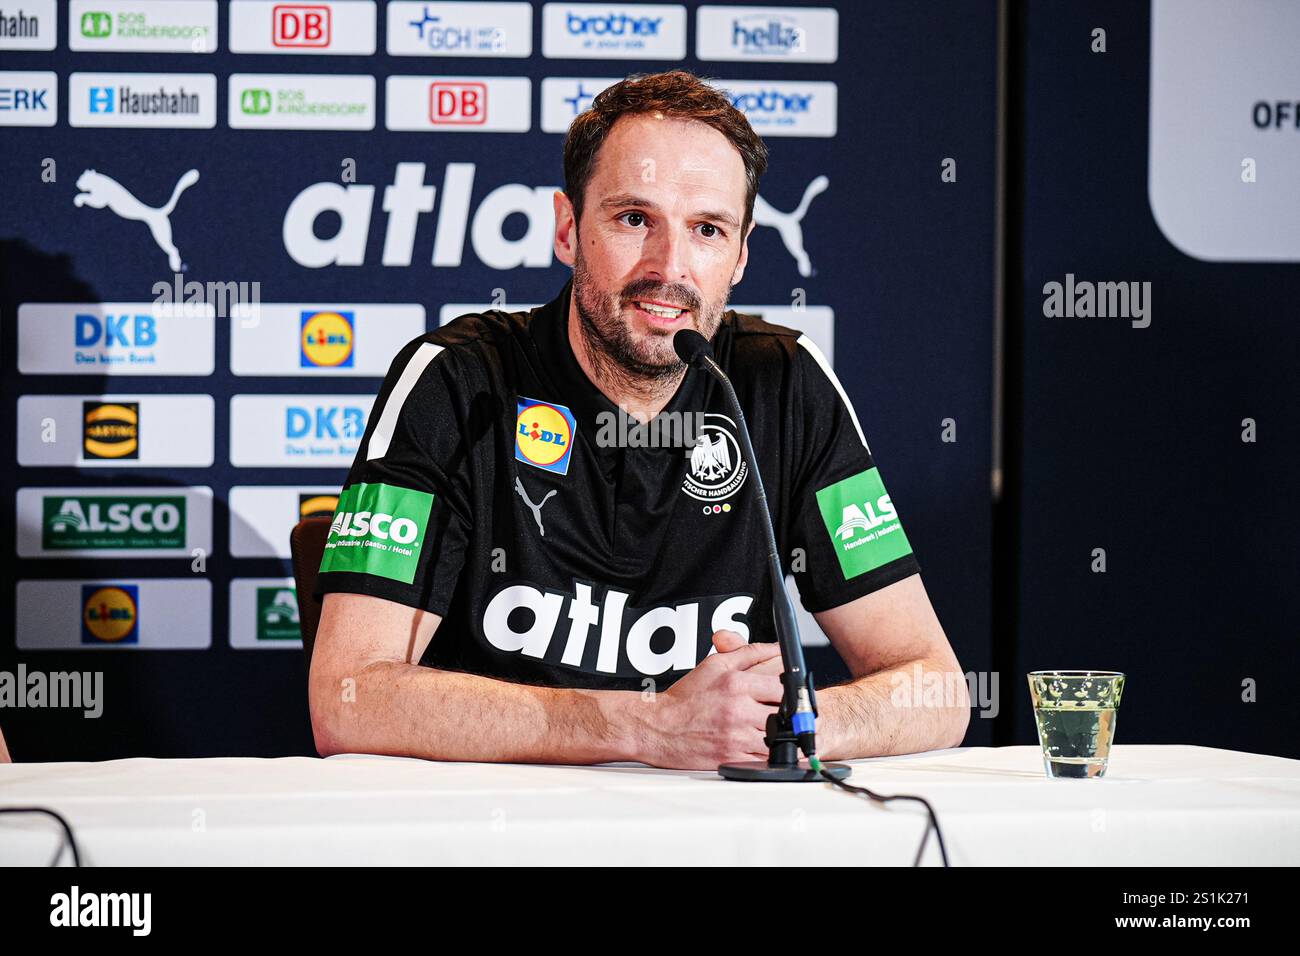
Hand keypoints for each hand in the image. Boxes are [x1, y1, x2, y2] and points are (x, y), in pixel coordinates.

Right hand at [631, 630, 782, 769]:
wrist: (658, 727)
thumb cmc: (686, 698)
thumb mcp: (715, 665)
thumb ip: (749, 652)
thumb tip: (776, 647)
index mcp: (736, 684)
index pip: (782, 687)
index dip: (792, 691)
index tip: (792, 695)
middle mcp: (738, 710)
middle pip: (784, 714)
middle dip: (789, 715)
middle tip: (787, 715)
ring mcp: (735, 737)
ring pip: (777, 739)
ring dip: (781, 737)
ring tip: (775, 732)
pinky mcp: (732, 758)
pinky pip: (764, 760)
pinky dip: (768, 755)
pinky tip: (763, 747)